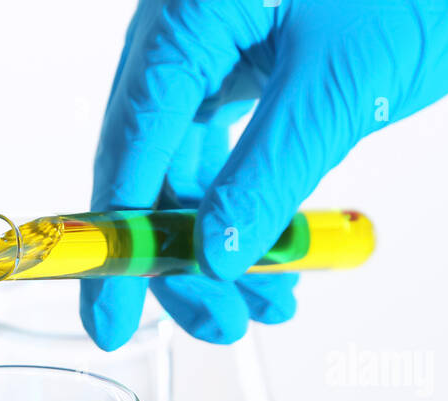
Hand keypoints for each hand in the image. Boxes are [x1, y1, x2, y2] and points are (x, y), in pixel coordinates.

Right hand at [83, 0, 447, 347]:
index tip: (109, 316)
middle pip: (148, 169)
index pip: (131, 144)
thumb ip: (267, 176)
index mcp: (189, 14)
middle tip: (219, 323)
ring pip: (183, 173)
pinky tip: (277, 261)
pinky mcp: (240, 69)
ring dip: (219, 247)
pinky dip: (246, 213)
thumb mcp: (339, 91)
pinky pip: (221, 157)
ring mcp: (210, 50)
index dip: (118, 242)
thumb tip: (216, 259)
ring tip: (265, 304)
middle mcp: (184, 31)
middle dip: (182, 259)